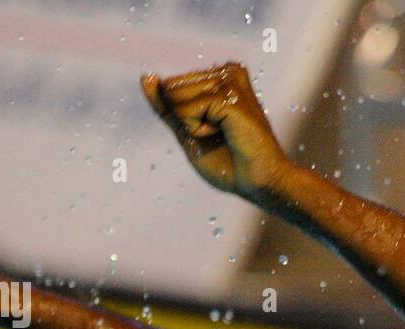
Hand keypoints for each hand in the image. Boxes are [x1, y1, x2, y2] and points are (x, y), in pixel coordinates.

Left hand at [140, 63, 291, 204]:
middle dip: (186, 120)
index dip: (182, 118)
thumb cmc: (229, 162)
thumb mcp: (188, 130)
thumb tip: (146, 77)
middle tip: (219, 134)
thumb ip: (166, 106)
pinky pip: (186, 110)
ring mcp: (229, 81)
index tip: (214, 130)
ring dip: (193, 125)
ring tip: (224, 134)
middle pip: (170, 89)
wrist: (258, 183)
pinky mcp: (227, 95)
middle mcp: (227, 71)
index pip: (170, 87)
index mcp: (221, 75)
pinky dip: (197, 129)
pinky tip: (225, 134)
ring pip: (176, 97)